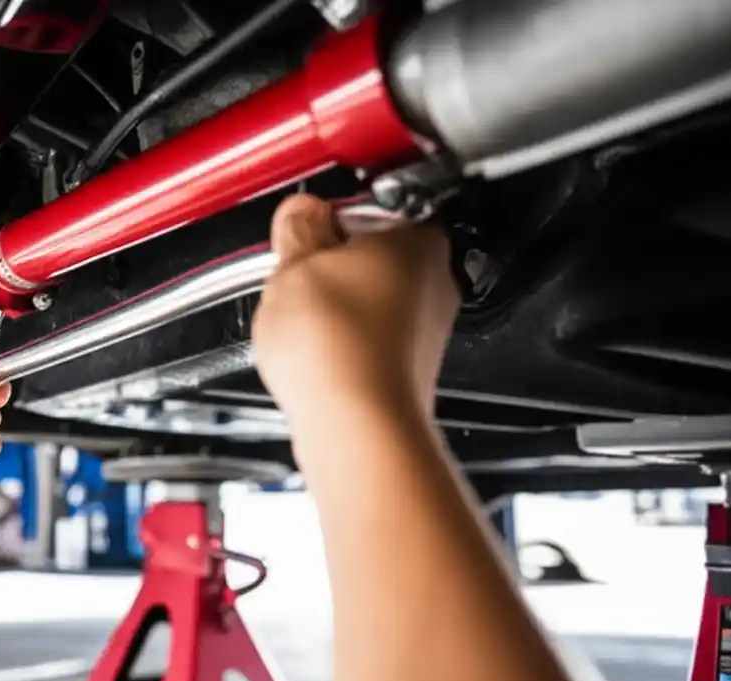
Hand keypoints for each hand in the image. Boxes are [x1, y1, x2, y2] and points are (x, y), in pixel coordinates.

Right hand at [252, 195, 459, 422]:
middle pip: (371, 254)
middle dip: (330, 264)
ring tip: (304, 323)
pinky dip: (340, 345)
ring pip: (367, 300)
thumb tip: (302, 212)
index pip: (373, 203)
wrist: (356, 426)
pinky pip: (366, 341)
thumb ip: (299, 226)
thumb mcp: (295, 264)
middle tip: (297, 276)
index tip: (303, 228)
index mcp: (418, 237)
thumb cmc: (338, 345)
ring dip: (333, 307)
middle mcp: (435, 280)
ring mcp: (425, 330)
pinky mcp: (406, 369)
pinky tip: (316, 356)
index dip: (330, 215)